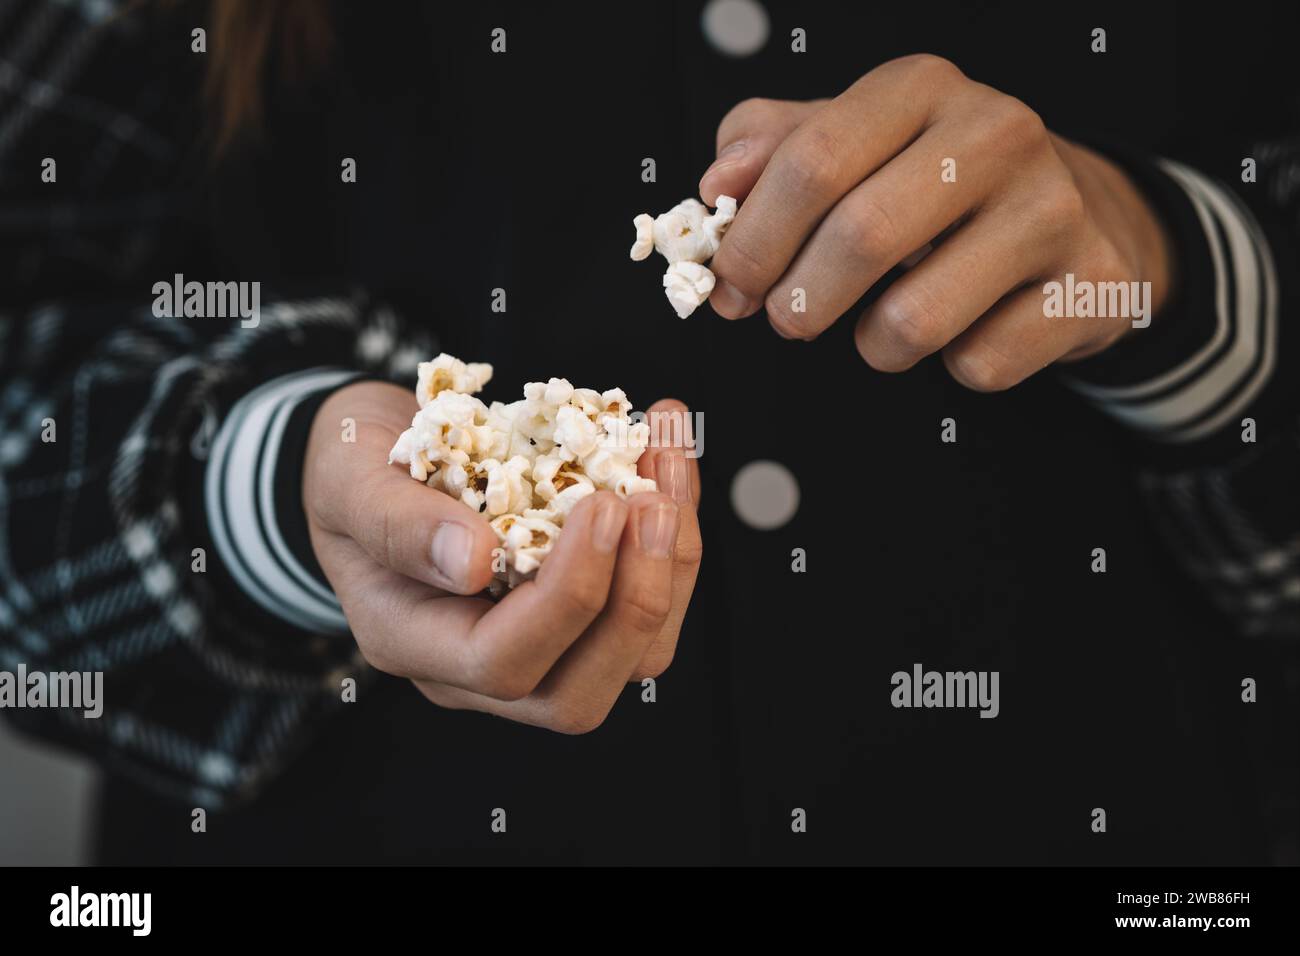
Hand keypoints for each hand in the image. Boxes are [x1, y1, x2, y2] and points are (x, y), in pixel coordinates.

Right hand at [302, 381, 701, 731]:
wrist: (372, 456)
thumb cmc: (351, 467)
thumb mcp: (347, 478)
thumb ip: (395, 523)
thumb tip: (473, 562)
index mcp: (414, 642)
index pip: (503, 663)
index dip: (566, 597)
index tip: (600, 507)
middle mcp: (478, 668)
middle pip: (580, 693)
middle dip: (637, 600)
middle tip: (652, 505)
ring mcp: (537, 644)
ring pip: (632, 654)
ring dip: (671, 562)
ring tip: (669, 463)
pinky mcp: (580, 610)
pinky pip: (645, 599)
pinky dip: (672, 532)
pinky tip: (666, 457)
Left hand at [699, 54, 1174, 390]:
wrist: (1079, 214)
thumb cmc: (938, 183)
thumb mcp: (855, 142)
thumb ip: (773, 150)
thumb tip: (718, 186)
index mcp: (922, 89)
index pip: (813, 161)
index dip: (754, 238)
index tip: (730, 284)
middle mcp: (996, 133)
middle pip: (862, 236)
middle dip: (799, 299)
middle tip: (786, 318)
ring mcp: (1052, 209)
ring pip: (916, 317)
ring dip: (874, 345)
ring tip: (879, 329)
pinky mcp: (1088, 286)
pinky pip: (979, 363)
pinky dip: (951, 366)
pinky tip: (962, 330)